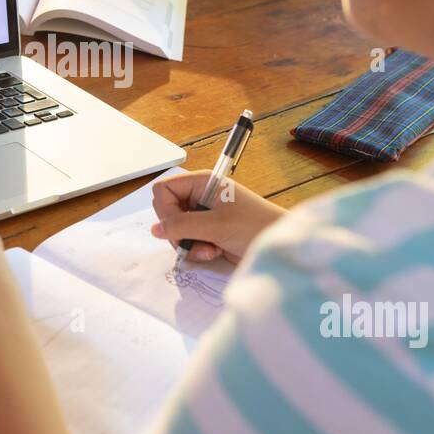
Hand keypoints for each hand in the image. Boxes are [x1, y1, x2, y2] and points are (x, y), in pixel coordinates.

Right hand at [149, 171, 284, 264]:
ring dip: (189, 244)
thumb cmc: (255, 227)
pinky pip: (188, 241)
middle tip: (197, 240)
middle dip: (179, 231)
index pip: (163, 190)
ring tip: (210, 249)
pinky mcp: (208, 232)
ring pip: (176, 230)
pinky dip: (197, 250)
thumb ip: (182, 225)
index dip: (165, 210)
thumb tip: (156, 230)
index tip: (177, 227)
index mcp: (202, 182)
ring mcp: (203, 215)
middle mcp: (200, 195)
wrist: (278, 246)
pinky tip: (214, 251)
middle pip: (167, 212)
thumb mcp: (216, 225)